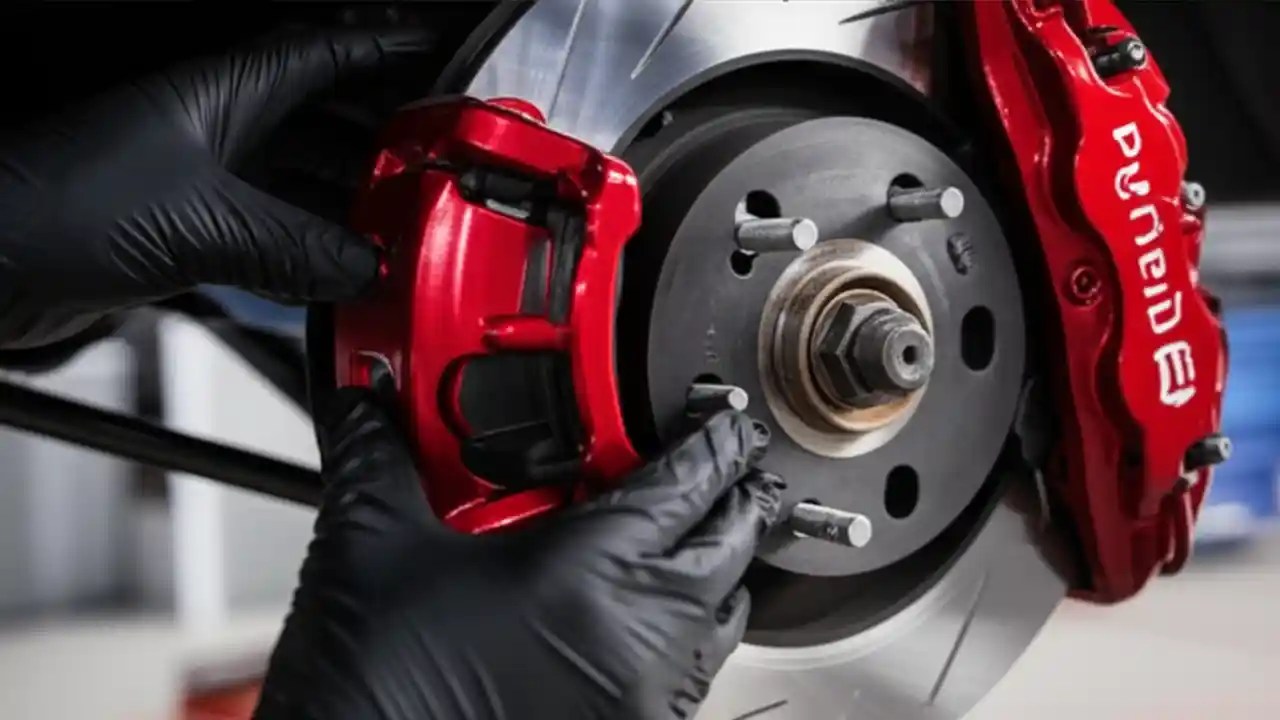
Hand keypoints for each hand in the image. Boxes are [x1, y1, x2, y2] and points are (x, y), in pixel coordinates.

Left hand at [0, 28, 432, 348]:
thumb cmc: (58, 206)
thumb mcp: (204, 223)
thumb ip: (296, 246)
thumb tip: (364, 264)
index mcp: (222, 96)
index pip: (324, 55)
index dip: (386, 53)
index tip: (440, 63)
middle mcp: (217, 132)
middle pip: (323, 121)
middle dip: (381, 142)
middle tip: (431, 167)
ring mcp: (203, 183)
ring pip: (300, 183)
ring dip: (348, 207)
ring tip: (396, 227)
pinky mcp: (188, 235)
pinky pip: (271, 237)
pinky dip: (309, 255)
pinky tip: (336, 273)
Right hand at [254, 388, 783, 719]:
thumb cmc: (378, 687)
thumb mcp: (373, 548)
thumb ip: (379, 459)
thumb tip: (365, 407)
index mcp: (591, 567)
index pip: (692, 481)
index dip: (716, 439)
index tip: (724, 420)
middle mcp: (638, 632)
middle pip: (734, 544)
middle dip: (734, 497)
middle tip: (724, 466)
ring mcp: (645, 691)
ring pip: (724, 612)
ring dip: (717, 567)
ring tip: (688, 538)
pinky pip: (697, 670)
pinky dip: (691, 629)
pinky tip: (644, 616)